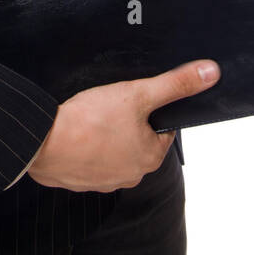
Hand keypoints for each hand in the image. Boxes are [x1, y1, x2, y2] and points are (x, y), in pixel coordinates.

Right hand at [26, 60, 219, 192]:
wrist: (43, 143)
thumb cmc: (89, 122)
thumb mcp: (138, 93)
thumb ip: (175, 83)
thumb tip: (210, 74)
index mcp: (150, 157)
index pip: (162, 129)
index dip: (150, 108)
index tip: (134, 97)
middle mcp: (131, 175)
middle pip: (137, 139)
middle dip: (126, 121)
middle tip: (110, 103)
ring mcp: (104, 181)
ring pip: (112, 150)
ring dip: (104, 136)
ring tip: (90, 116)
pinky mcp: (79, 181)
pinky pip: (89, 160)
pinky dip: (84, 147)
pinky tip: (75, 131)